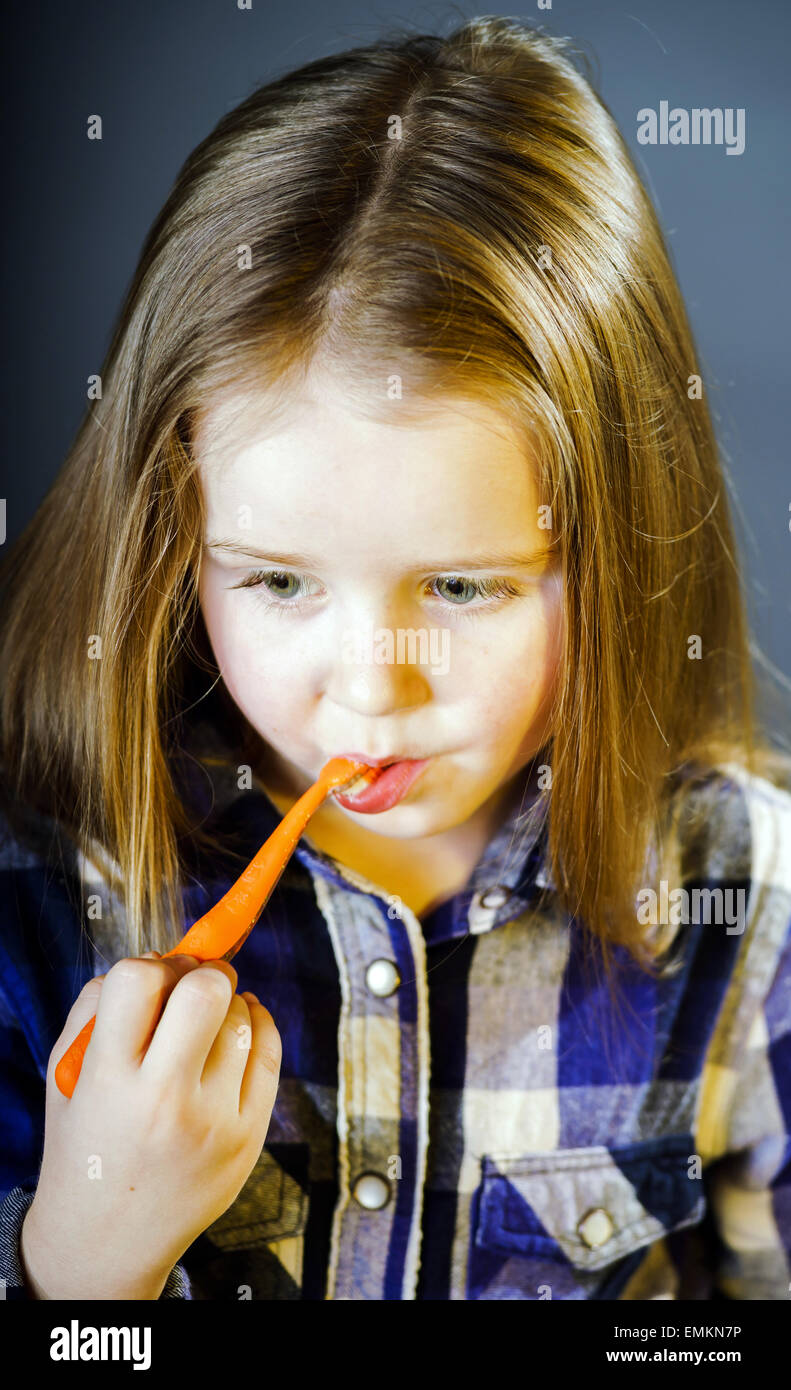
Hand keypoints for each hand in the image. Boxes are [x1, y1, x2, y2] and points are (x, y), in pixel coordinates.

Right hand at [21, 950, 280, 1298]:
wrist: (108, 1241)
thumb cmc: (86, 1145)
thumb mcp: (66, 1077)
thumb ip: (96, 1009)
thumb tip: (158, 958)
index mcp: (107, 1081)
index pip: (137, 979)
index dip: (149, 966)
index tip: (153, 981)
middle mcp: (164, 1100)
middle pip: (206, 989)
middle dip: (201, 972)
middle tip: (192, 984)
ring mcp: (214, 1120)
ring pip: (242, 1016)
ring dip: (227, 1001)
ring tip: (207, 1018)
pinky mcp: (249, 1135)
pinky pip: (269, 1050)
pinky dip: (257, 1023)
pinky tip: (238, 1026)